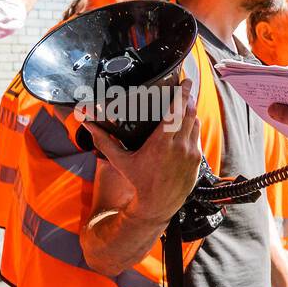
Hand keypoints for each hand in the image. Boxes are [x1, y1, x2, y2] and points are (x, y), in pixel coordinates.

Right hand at [81, 80, 201, 224]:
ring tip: (185, 102)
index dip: (182, 94)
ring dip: (191, 111)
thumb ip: (104, 142)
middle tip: (185, 86)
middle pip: (189, 112)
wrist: (157, 205)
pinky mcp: (197, 159)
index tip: (184, 82)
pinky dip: (192, 126)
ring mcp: (191, 153)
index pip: (176, 111)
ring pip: (195, 122)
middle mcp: (180, 146)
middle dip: (188, 97)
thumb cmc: (139, 182)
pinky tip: (186, 123)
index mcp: (162, 143)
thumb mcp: (120, 161)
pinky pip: (197, 136)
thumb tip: (89, 126)